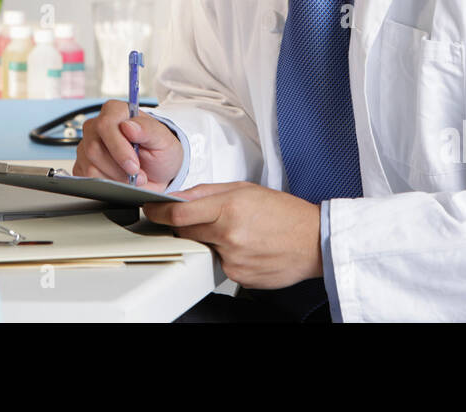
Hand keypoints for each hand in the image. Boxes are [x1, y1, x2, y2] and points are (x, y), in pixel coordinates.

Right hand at [72, 99, 182, 191]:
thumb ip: (148, 130)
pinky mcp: (83, 165)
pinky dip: (107, 184)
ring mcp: (87, 146)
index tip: (134, 164)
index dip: (118, 147)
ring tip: (132, 177)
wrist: (157, 174)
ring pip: (90, 166)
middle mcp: (97, 126)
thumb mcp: (164, 140)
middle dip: (118, 168)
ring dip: (115, 178)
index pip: (105, 125)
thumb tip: (128, 125)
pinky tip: (120, 180)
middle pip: (94, 148)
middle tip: (137, 174)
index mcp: (116, 111)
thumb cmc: (160, 152)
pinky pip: (88, 179)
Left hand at [142, 182, 322, 288]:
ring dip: (210, 240)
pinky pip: (219, 264)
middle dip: (185, 225)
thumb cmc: (285, 213)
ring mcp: (233, 259)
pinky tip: (245, 247)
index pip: (179, 213)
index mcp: (230, 208)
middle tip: (201, 218)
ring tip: (237, 231)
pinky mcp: (238, 277)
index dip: (158, 212)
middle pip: (186, 232)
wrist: (314, 240)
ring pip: (203, 248)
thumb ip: (208, 192)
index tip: (150, 209)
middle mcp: (229, 235)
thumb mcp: (246, 189)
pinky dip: (224, 255)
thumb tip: (178, 196)